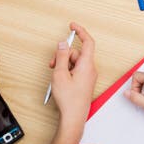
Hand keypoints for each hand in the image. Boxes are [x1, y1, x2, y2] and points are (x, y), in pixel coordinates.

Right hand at [48, 23, 96, 143]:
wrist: (74, 117)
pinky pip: (76, 70)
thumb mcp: (60, 74)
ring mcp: (88, 76)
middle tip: (53, 63)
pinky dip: (67, 71)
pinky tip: (59, 80)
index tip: (72, 26)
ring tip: (55, 75)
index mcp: (87, 65)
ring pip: (75, 62)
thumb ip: (61, 56)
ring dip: (63, 64)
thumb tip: (63, 44)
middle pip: (77, 53)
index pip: (87, 42)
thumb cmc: (69, 99)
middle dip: (64, 55)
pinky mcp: (85, 82)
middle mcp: (90, 69)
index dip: (80, 31)